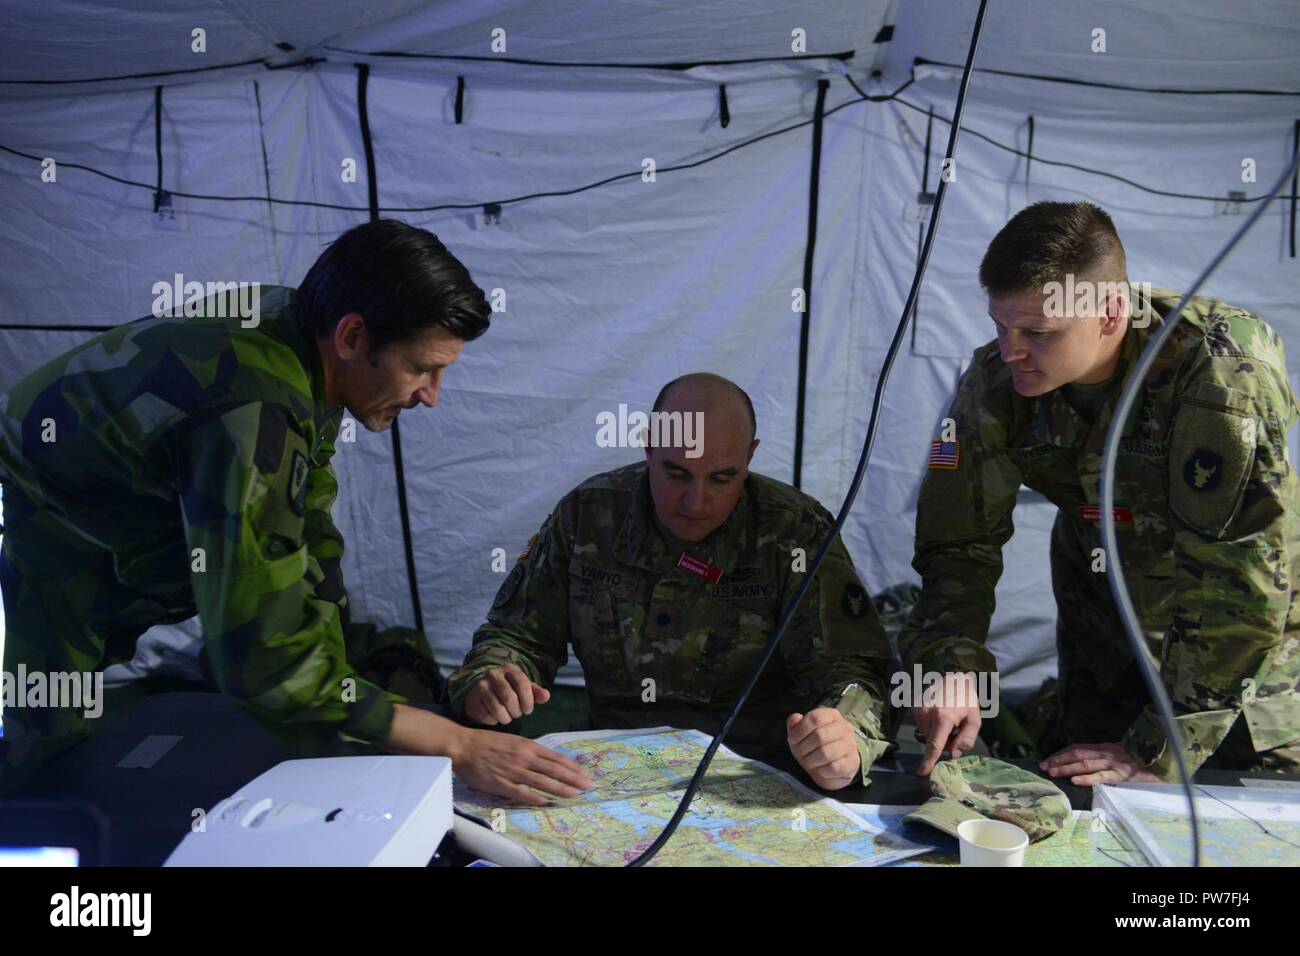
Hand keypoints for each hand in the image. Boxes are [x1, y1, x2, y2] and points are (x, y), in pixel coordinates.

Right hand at [450, 727, 593, 805]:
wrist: (464, 746)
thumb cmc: (489, 742)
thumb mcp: (514, 741)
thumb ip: (531, 750)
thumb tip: (548, 760)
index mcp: (528, 746)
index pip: (556, 758)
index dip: (572, 767)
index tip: (585, 775)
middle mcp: (524, 757)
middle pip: (554, 770)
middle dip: (573, 779)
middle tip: (588, 786)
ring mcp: (513, 771)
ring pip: (542, 781)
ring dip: (560, 788)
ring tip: (575, 794)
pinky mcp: (501, 783)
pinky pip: (521, 792)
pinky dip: (534, 797)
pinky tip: (547, 802)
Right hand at [464, 664, 550, 724]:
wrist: (482, 691)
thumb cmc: (509, 690)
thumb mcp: (523, 688)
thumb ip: (535, 692)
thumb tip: (546, 696)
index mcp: (510, 669)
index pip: (522, 684)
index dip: (528, 700)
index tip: (528, 710)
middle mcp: (494, 674)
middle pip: (509, 698)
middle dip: (516, 711)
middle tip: (517, 714)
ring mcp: (481, 686)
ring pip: (497, 709)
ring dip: (506, 718)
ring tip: (508, 717)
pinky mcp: (473, 699)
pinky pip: (486, 715)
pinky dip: (494, 721)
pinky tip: (496, 717)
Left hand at [787, 708, 861, 789]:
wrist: (832, 768)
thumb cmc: (814, 747)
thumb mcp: (801, 734)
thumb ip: (795, 724)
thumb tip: (795, 717)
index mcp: (831, 716)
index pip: (815, 718)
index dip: (800, 730)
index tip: (792, 740)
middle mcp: (844, 728)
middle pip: (819, 736)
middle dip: (803, 748)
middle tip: (799, 755)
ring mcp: (850, 745)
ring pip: (825, 753)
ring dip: (811, 761)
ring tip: (809, 762)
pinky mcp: (853, 762)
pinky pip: (833, 768)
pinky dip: (821, 771)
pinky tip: (820, 769)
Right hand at [913, 671, 982, 775]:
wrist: (952, 675)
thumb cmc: (966, 698)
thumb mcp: (974, 718)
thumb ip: (966, 739)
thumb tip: (953, 754)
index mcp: (944, 718)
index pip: (935, 745)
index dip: (928, 761)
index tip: (922, 773)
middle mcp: (927, 714)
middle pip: (931, 741)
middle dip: (942, 742)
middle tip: (955, 730)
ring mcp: (919, 710)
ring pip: (926, 735)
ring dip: (936, 734)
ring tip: (947, 720)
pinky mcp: (914, 708)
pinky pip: (922, 726)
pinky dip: (930, 726)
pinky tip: (939, 715)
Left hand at [1040, 742, 1160, 786]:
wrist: (1160, 761)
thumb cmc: (1136, 760)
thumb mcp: (1116, 754)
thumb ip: (1100, 757)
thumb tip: (1079, 763)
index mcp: (1102, 747)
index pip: (1077, 748)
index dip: (1061, 753)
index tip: (1047, 760)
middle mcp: (1105, 752)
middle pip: (1077, 754)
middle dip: (1059, 760)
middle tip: (1043, 767)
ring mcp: (1113, 763)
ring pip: (1085, 764)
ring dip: (1067, 768)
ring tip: (1053, 773)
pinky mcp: (1122, 774)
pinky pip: (1102, 777)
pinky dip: (1087, 778)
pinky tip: (1075, 781)